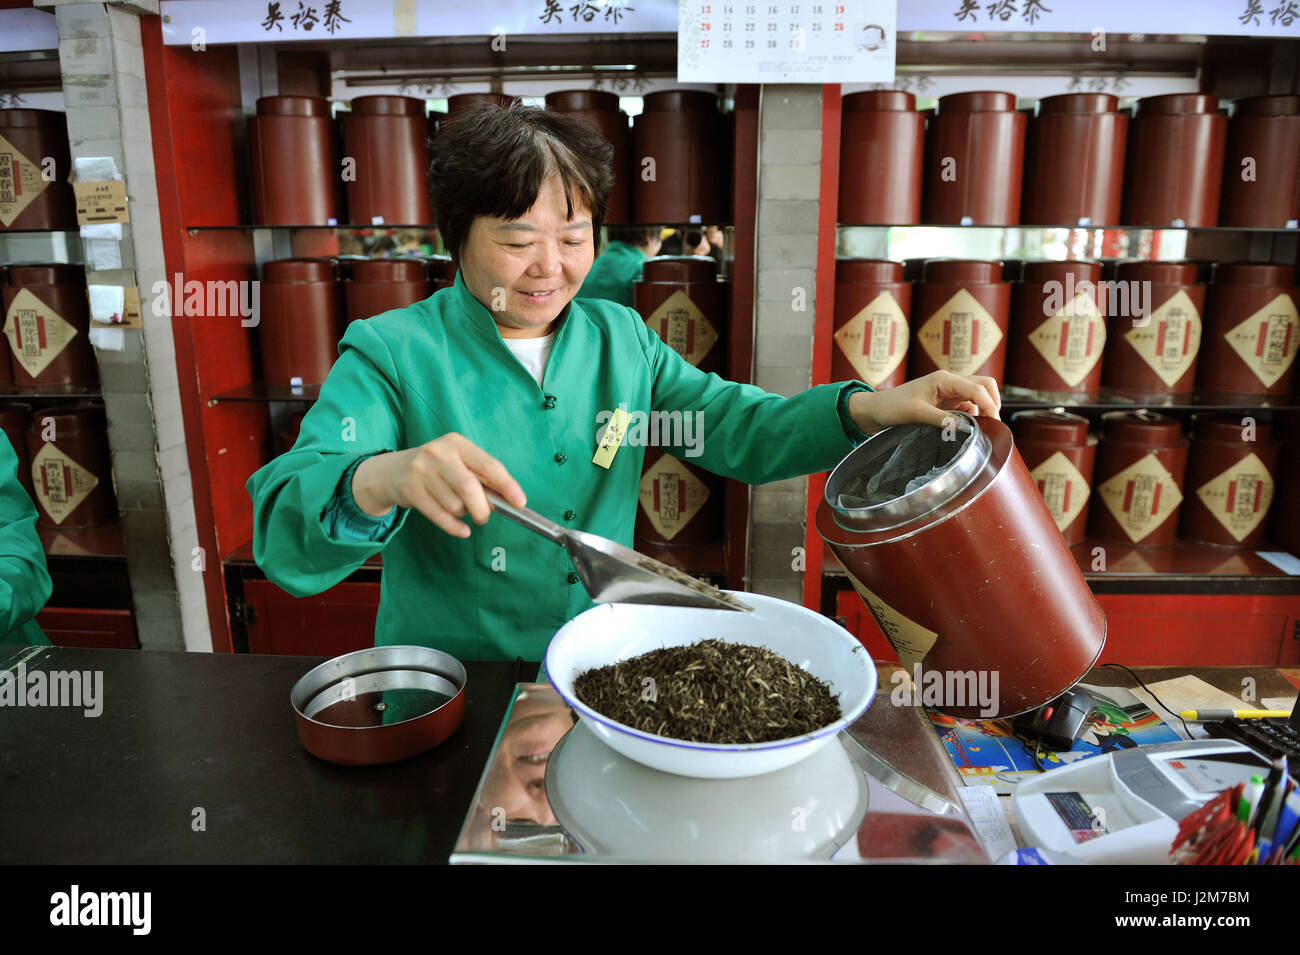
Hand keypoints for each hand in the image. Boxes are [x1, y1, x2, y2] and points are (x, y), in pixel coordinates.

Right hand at [351, 433, 526, 538]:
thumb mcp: (457, 462)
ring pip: (454, 504)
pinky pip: (439, 516)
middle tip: (484, 516)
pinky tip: (461, 530)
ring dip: (462, 514)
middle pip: (470, 488)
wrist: (390, 471)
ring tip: (458, 508)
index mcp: (457, 443)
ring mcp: (421, 470)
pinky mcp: (409, 489)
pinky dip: (454, 527)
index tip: (520, 502)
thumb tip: (507, 500)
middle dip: (483, 509)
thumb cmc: (436, 469)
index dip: (507, 486)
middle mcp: (439, 453)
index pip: (489, 466)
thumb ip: (481, 477)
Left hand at [847, 371, 1000, 435]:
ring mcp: (948, 393)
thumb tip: (966, 427)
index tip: (994, 422)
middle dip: (992, 403)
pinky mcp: (945, 404)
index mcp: (944, 379)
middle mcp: (949, 383)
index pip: (978, 387)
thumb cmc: (891, 407)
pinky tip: (966, 429)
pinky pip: (967, 408)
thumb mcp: (916, 413)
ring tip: (979, 430)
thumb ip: (942, 419)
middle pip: (984, 386)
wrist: (875, 411)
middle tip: (992, 425)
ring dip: (982, 411)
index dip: (990, 404)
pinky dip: (972, 417)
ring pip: (977, 397)